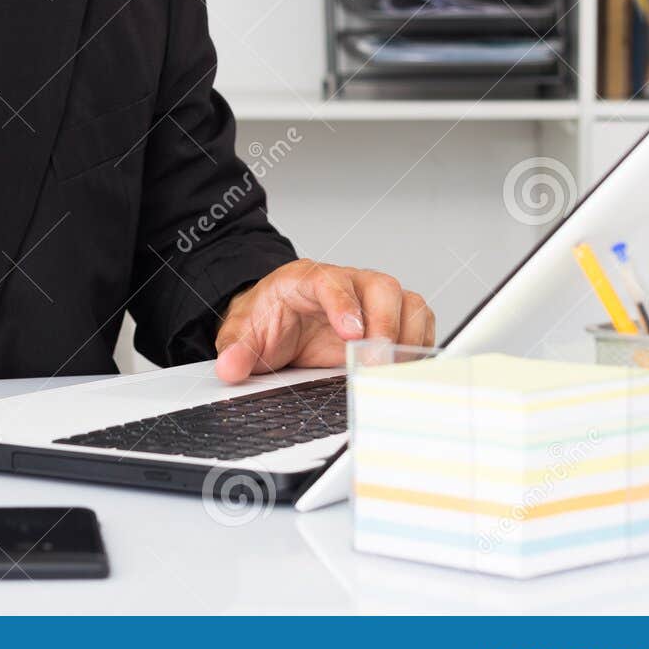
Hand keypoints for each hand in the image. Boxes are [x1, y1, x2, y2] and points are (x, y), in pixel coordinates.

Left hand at [214, 259, 433, 383]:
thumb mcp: (243, 333)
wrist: (276, 320)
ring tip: (392, 369)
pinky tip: (405, 367)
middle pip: (380, 286)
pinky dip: (419, 343)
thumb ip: (237, 349)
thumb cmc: (267, 320)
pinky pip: (418, 320)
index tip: (352, 335)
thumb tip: (230, 367)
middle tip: (376, 362)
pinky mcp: (389, 319)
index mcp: (306, 280)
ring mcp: (370, 300)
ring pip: (405, 301)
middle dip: (384, 324)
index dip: (345, 305)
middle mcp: (346, 284)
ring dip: (406, 336)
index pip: (331, 281)